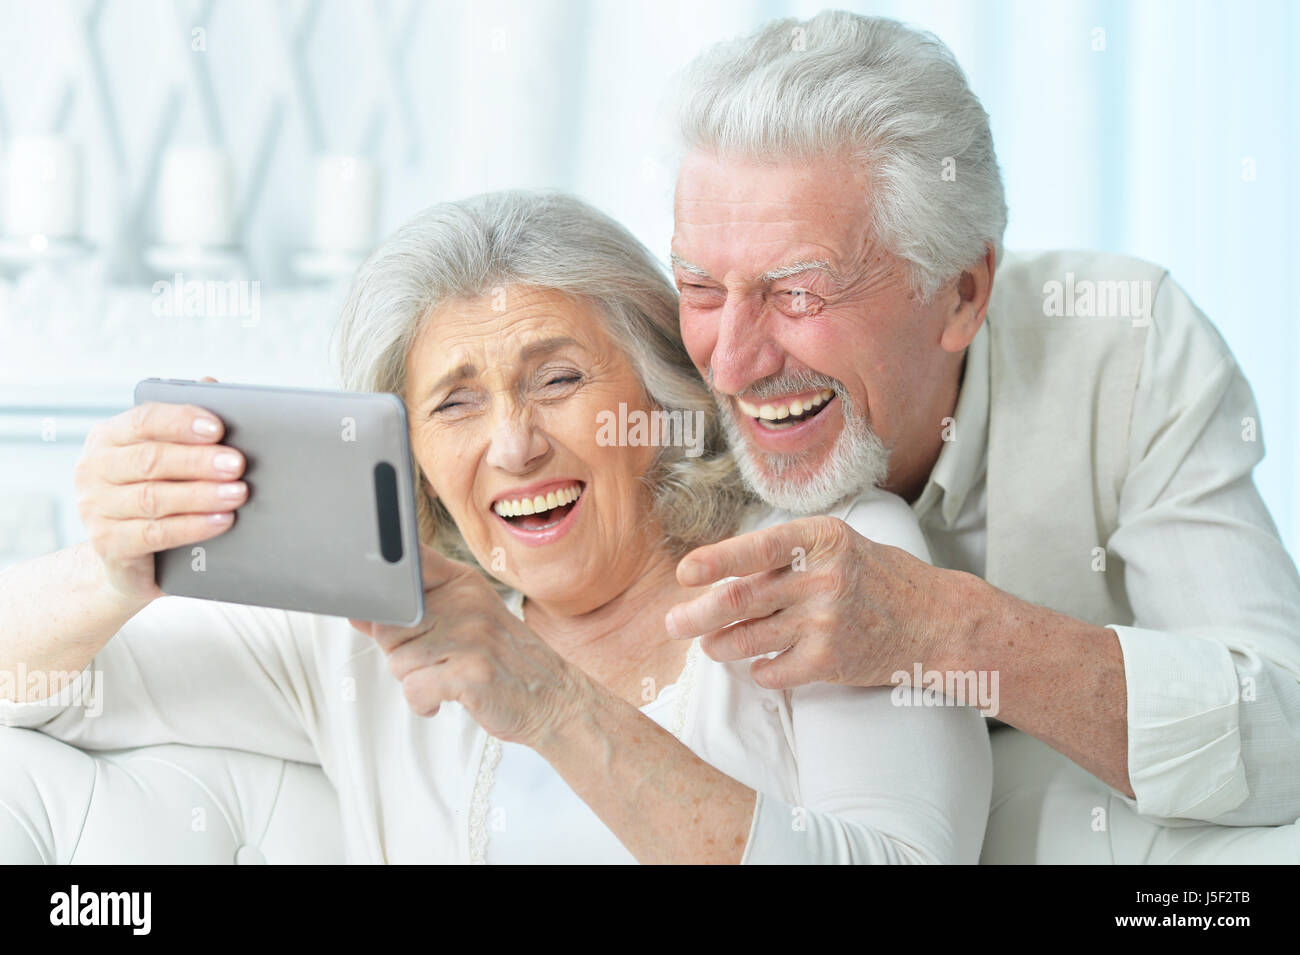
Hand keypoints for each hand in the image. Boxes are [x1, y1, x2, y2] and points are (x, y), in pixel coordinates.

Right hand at [75, 376, 245, 603]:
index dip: (182, 422)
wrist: (128, 555)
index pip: (144, 420)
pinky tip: (222, 521)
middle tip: (238, 464)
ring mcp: (95, 508)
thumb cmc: (157, 491)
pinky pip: (155, 534)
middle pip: (151, 460)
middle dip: (199, 461)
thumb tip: (213, 384)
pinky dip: (193, 526)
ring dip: (201, 495)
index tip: (218, 428)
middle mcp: (93, 469)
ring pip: (154, 498)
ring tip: (238, 493)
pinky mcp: (107, 543)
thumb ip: (186, 423)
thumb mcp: (166, 458)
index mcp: (108, 437)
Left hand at [351, 544, 591, 746]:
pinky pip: (414, 690)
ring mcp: (470, 636)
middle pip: (389, 625)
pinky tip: (447, 699)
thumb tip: (357, 610)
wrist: (556, 700)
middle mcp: (466, 602)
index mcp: (462, 583)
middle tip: (438, 661)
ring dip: (416, 681)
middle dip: (402, 653)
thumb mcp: (461, 625)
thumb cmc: (503, 663)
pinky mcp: (471, 673)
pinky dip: (424, 703)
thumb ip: (408, 616)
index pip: (405, 565)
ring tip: (449, 679)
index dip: (382, 587)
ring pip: (398, 662)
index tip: (379, 602)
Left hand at [664, 515, 974, 688]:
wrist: (935, 622)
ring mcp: (826, 621)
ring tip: (708, 644)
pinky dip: (758, 670)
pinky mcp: (830, 661)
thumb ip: (787, 553)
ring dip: (718, 644)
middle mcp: (822, 578)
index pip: (756, 548)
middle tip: (672, 623)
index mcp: (821, 538)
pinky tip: (760, 665)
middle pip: (741, 599)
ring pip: (749, 638)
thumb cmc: (878, 577)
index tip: (684, 574)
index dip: (714, 562)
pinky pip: (773, 671)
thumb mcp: (838, 544)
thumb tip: (722, 571)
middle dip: (697, 614)